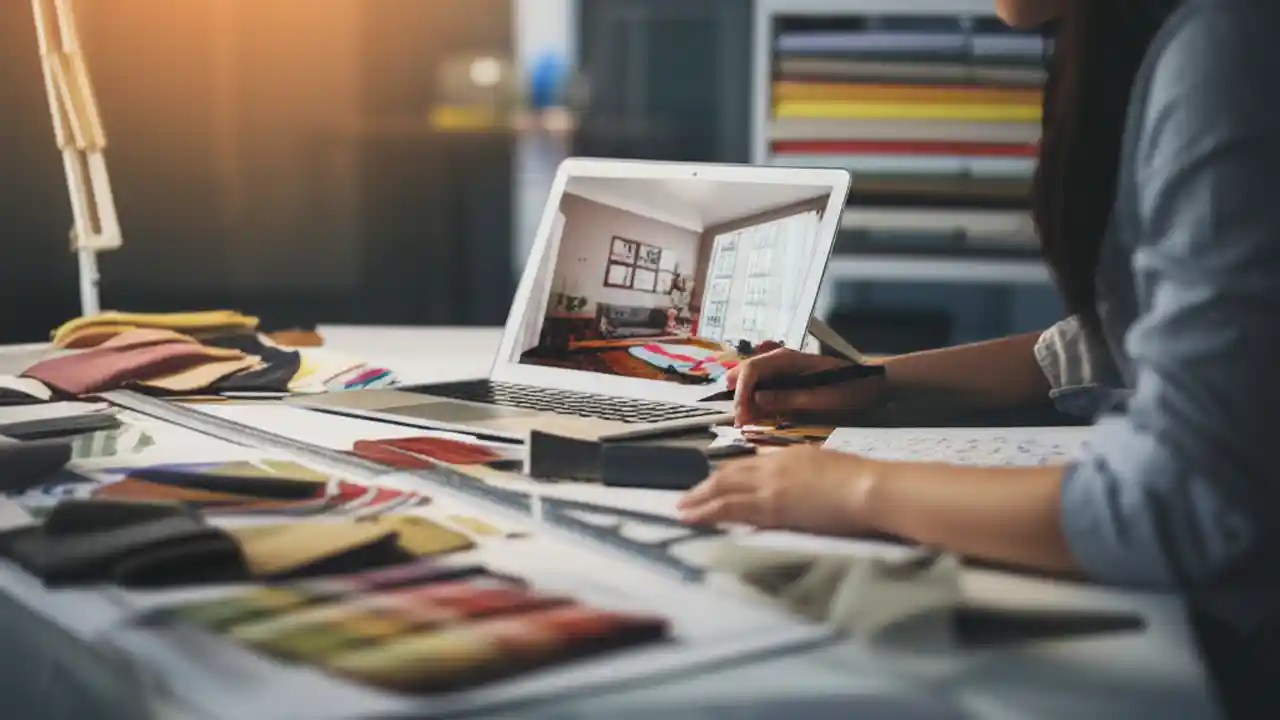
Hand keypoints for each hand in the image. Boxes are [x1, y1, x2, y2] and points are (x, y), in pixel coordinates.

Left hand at [677, 446, 876, 535]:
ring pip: (723, 488)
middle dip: (706, 485)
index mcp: (790, 456)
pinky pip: (729, 508)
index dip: (729, 474)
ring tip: (682, 508)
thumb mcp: (830, 469)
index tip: (714, 482)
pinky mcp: (769, 507)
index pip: (750, 464)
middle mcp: (774, 466)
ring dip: (699, 499)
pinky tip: (692, 518)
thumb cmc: (863, 483)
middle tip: (687, 496)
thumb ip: (811, 475)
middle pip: (730, 473)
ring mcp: (769, 485)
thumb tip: (805, 485)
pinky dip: (707, 511)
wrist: (870, 489)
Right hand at [727, 348, 885, 425]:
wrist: (870, 384)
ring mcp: (782, 371)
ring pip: (753, 382)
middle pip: (746, 373)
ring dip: (747, 401)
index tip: (741, 416)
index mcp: (786, 359)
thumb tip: (756, 401)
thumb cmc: (849, 387)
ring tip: (747, 423)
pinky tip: (759, 418)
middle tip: (740, 421)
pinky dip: (758, 404)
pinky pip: (765, 390)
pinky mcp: (787, 382)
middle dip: (738, 396)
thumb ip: (788, 397)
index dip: (742, 393)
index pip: (752, 370)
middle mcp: (780, 361)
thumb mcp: (820, 396)